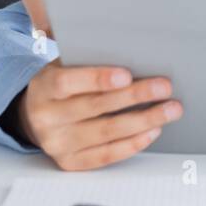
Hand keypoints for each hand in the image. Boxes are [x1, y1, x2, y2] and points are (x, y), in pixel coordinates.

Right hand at [18, 59, 182, 169]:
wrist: (36, 116)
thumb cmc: (61, 84)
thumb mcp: (64, 65)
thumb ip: (85, 56)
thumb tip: (121, 44)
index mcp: (43, 88)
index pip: (68, 82)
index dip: (98, 79)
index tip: (127, 74)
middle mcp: (47, 118)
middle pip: (95, 107)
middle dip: (135, 96)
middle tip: (165, 87)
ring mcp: (58, 144)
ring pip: (106, 133)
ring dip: (144, 121)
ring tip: (170, 110)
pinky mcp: (70, 162)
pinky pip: (107, 155)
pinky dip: (133, 143)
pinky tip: (153, 130)